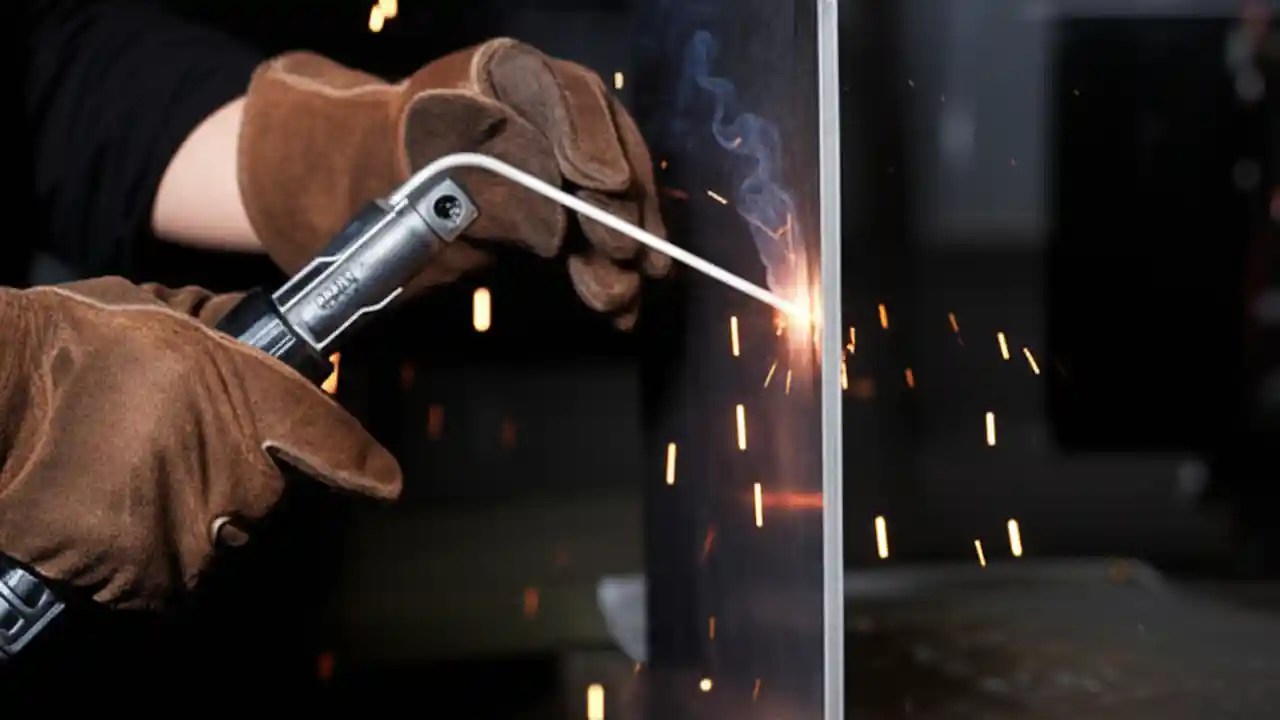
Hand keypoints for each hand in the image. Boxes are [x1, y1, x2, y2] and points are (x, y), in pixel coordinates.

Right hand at [0, 277, 399, 610]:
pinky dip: (143, 558)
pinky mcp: (150, 576)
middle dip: (234, 480)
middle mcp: (241, 472)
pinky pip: (164, 578)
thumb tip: (266, 328)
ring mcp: (198, 530)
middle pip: (264, 499)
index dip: (359, 462)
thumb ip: (224, 328)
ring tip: (131, 477)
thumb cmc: (75, 348)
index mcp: (252, 398)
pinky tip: (111, 514)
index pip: (328, 439)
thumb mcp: (166, 313)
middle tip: (172, 446)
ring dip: (189, 521)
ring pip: (216, 540)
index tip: (383, 482)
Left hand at [238, 38, 669, 329]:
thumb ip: (489, 196)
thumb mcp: (422, 184)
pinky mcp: (568, 206)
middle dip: (619, 207)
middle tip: (628, 253)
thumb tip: (555, 228)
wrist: (376, 196)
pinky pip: (596, 235)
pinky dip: (609, 273)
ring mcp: (562, 156)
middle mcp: (543, 107)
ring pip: (609, 199)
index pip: (554, 90)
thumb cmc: (388, 177)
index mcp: (498, 75)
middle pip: (601, 148)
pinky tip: (621, 311)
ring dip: (621, 253)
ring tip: (621, 299)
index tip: (603, 183)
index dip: (587, 135)